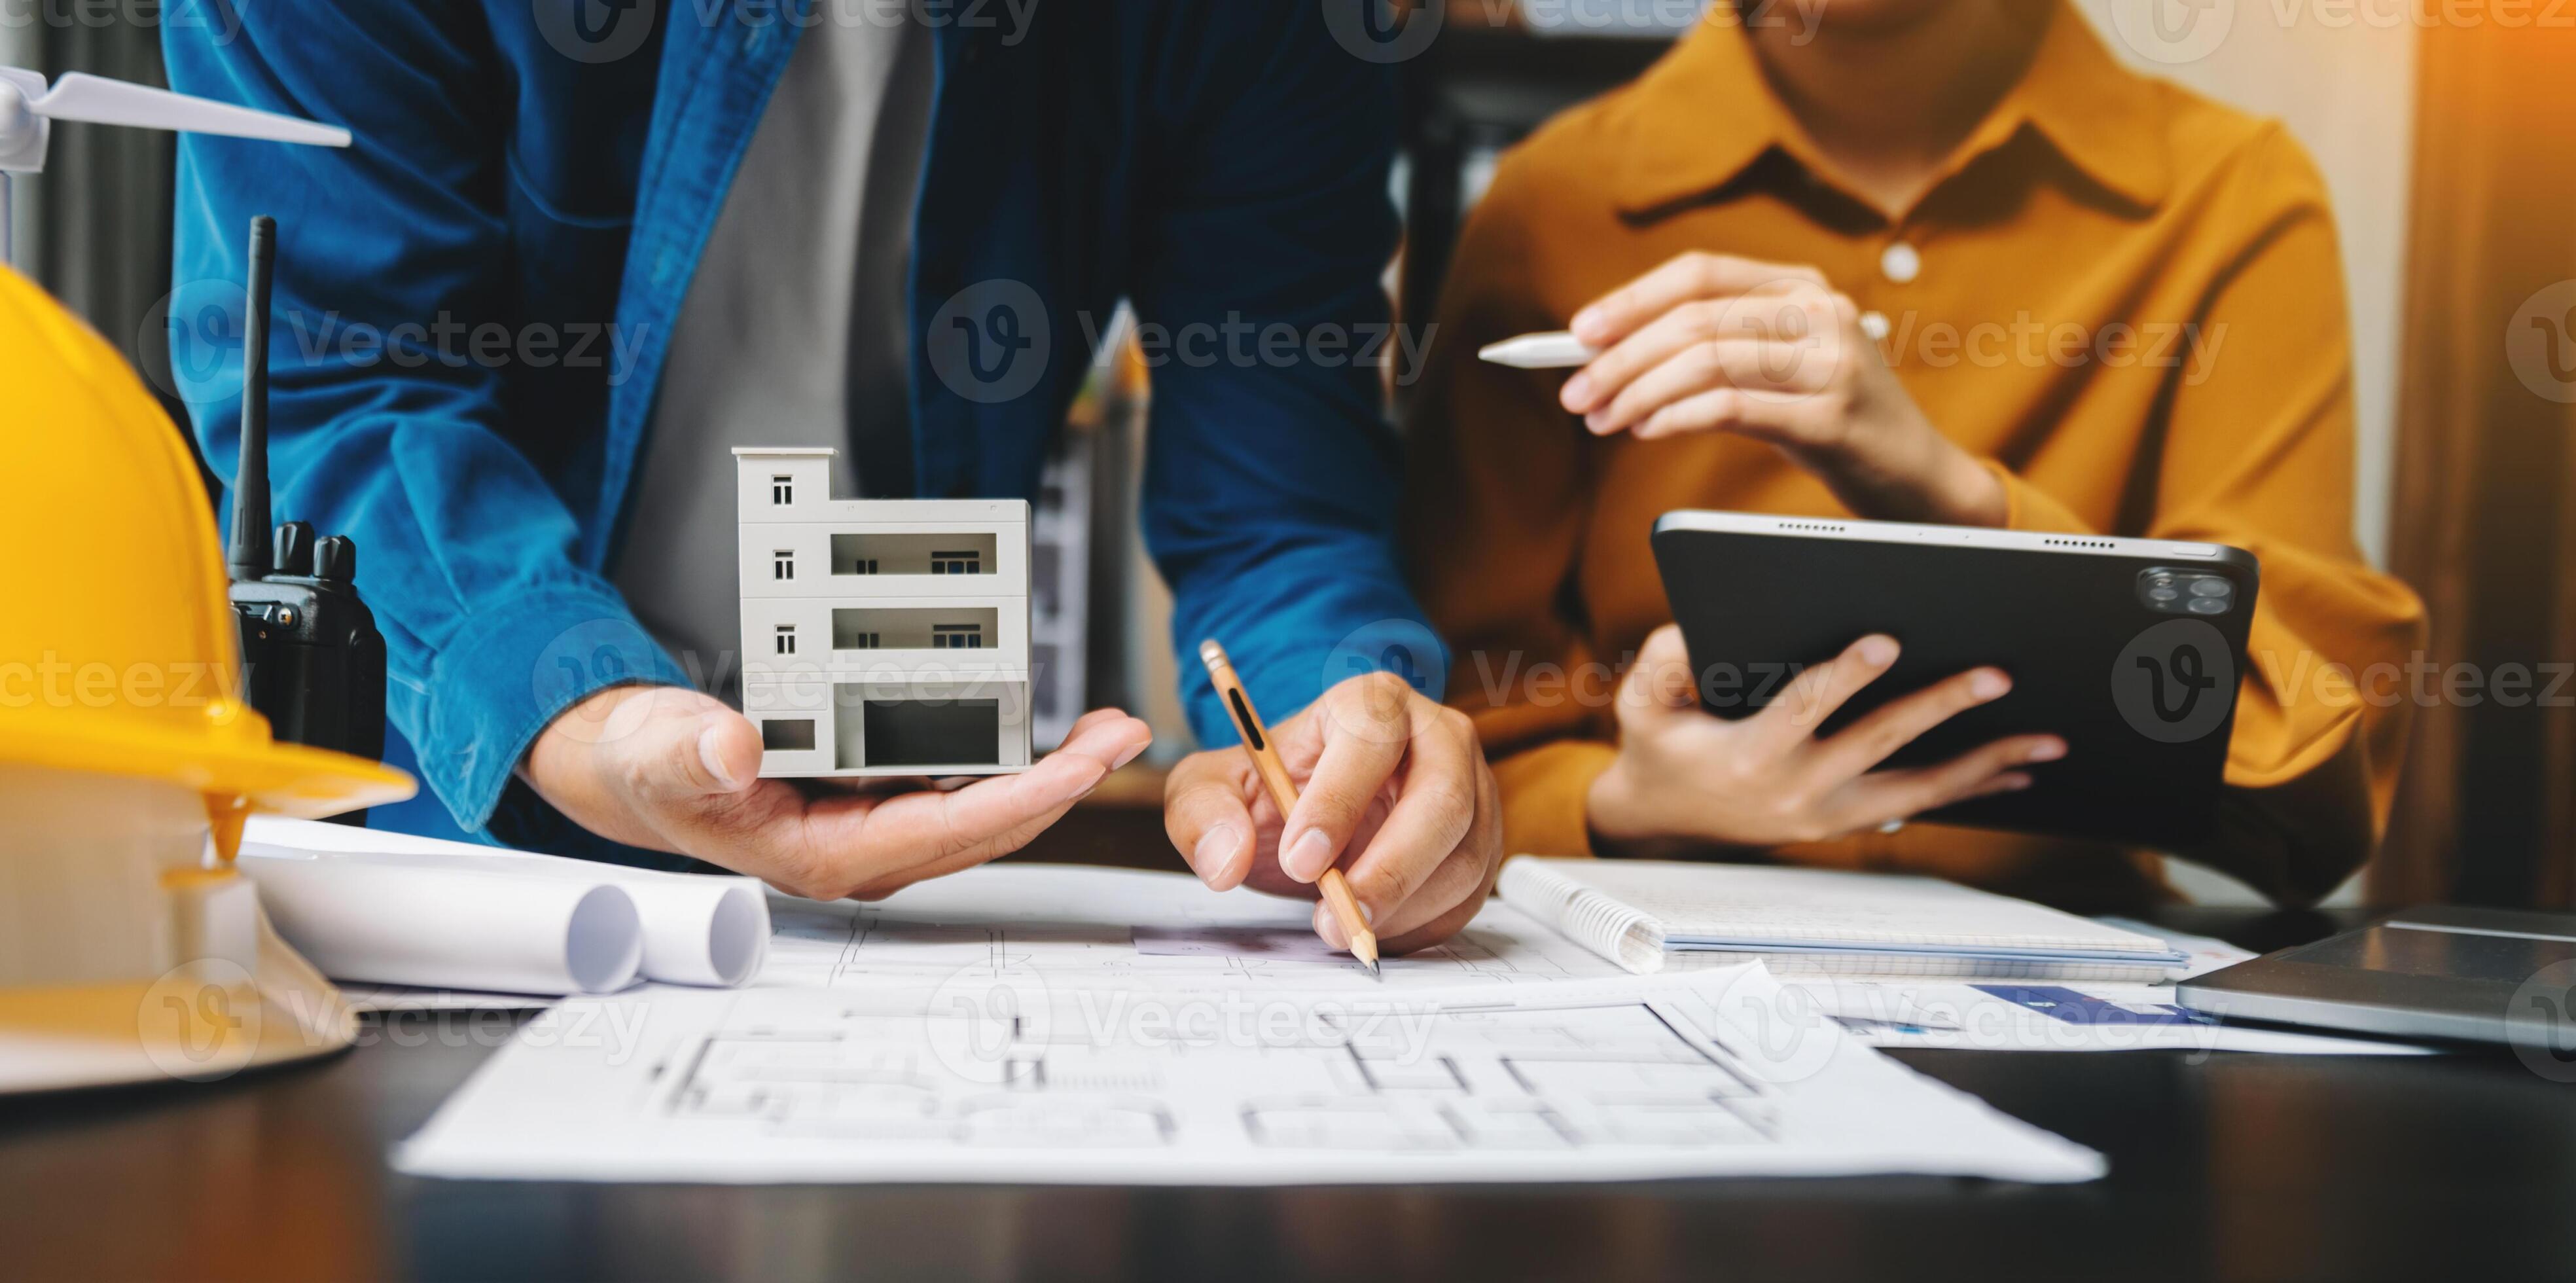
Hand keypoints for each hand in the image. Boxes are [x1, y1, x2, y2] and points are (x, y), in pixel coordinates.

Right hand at [522, 685, 1151, 899]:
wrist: (638, 769)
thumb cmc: (654, 767)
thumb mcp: (662, 750)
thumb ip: (697, 750)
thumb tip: (737, 748)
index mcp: (820, 853)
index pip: (940, 832)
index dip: (1015, 801)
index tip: (1075, 771)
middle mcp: (861, 851)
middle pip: (985, 826)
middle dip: (1061, 785)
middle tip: (1122, 736)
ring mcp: (874, 829)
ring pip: (984, 810)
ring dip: (1050, 773)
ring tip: (1110, 729)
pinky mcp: (878, 802)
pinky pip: (962, 786)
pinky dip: (1011, 758)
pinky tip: (1049, 733)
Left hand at [1164, 672, 1503, 953]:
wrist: (1311, 814)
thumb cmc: (1271, 790)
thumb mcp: (1212, 790)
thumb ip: (1203, 815)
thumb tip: (1224, 860)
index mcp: (1372, 703)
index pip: (1373, 738)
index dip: (1339, 802)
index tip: (1300, 860)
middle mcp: (1437, 735)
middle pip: (1444, 799)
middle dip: (1390, 870)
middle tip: (1336, 916)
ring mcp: (1472, 790)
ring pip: (1465, 855)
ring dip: (1404, 907)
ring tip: (1341, 927)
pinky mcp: (1482, 843)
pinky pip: (1471, 894)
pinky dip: (1422, 924)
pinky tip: (1375, 928)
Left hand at [1558, 251, 2007, 526]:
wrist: (1916, 478)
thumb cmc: (1831, 421)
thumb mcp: (1777, 369)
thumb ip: (1714, 349)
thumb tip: (1611, 353)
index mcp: (1802, 286)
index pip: (1701, 273)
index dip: (1632, 299)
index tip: (1579, 332)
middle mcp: (1822, 311)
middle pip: (1695, 318)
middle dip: (1621, 357)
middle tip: (1575, 392)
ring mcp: (1832, 362)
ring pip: (1708, 359)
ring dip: (1638, 391)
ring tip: (1602, 418)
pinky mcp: (1832, 417)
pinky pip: (1732, 407)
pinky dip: (1675, 416)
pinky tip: (1646, 430)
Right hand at [1587, 626, 2064, 852]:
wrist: (1664, 824)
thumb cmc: (1660, 747)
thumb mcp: (1642, 702)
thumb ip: (1663, 660)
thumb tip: (1699, 630)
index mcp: (1751, 757)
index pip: (1805, 709)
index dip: (1846, 675)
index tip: (1886, 641)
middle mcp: (1798, 793)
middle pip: (1881, 743)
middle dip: (1942, 707)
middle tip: (1994, 676)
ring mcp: (1829, 815)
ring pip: (1920, 787)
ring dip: (1985, 763)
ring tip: (2043, 742)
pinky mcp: (1848, 823)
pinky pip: (1922, 805)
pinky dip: (1973, 788)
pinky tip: (2018, 772)